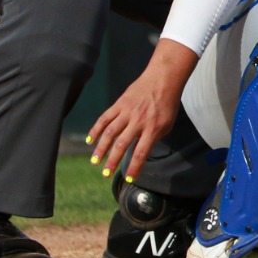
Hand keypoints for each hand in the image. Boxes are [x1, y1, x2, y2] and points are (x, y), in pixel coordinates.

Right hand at [85, 42, 194, 181]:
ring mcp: (127, 112)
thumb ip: (153, 138)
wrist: (164, 78)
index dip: (134, 167)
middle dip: (112, 162)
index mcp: (153, 128)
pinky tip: (90, 141)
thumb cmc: (167, 104)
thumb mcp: (167, 124)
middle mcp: (139, 121)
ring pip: (110, 133)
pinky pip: (104, 118)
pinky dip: (95, 130)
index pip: (141, 152)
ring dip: (101, 149)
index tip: (129, 179)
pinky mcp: (119, 104)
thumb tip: (139, 153)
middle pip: (122, 145)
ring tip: (95, 161)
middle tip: (105, 174)